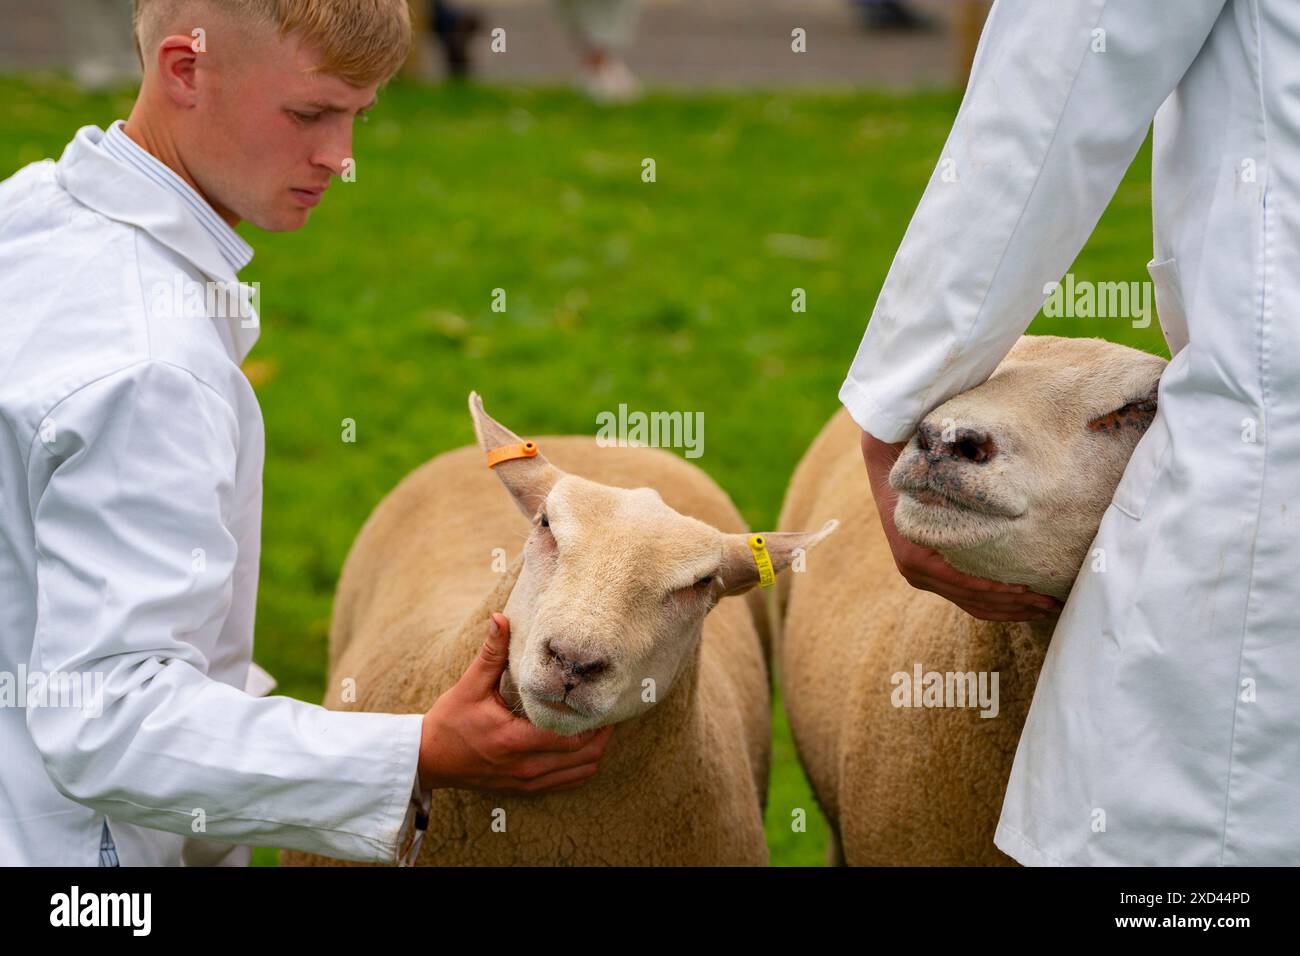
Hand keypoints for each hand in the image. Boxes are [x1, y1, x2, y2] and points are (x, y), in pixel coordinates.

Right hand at [418, 613, 612, 792]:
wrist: (429, 759)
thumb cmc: (449, 722)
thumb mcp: (469, 686)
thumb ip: (491, 653)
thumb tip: (500, 617)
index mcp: (514, 739)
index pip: (570, 735)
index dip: (592, 718)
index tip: (600, 697)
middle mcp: (525, 765)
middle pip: (584, 755)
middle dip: (601, 732)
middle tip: (606, 706)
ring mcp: (527, 781)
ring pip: (581, 771)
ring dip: (595, 749)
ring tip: (599, 724)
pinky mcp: (526, 789)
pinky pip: (568, 783)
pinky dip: (582, 766)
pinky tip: (583, 746)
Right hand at [860, 429, 1064, 621]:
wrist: (890, 480)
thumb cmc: (919, 481)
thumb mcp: (937, 490)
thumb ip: (964, 504)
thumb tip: (1005, 498)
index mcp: (918, 559)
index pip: (966, 584)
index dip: (998, 589)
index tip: (1029, 588)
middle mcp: (917, 575)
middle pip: (973, 600)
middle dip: (1013, 605)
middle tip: (1049, 605)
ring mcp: (922, 580)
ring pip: (972, 606)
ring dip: (1008, 610)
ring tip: (1041, 609)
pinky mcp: (931, 580)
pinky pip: (966, 600)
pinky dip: (994, 604)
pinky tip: (1019, 604)